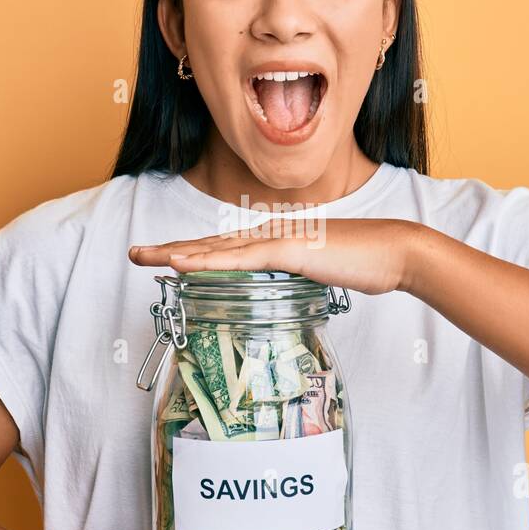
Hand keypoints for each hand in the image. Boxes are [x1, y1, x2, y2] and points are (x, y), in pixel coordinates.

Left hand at [129, 218, 425, 295]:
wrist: (394, 254)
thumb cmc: (364, 264)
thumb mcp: (321, 276)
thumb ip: (298, 280)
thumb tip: (287, 294)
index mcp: (275, 241)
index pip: (224, 250)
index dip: (191, 253)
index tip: (162, 259)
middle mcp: (269, 235)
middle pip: (210, 245)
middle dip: (169, 249)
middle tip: (134, 253)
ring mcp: (278, 241)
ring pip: (217, 250)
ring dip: (177, 253)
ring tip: (144, 256)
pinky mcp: (288, 252)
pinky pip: (240, 260)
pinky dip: (208, 261)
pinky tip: (182, 264)